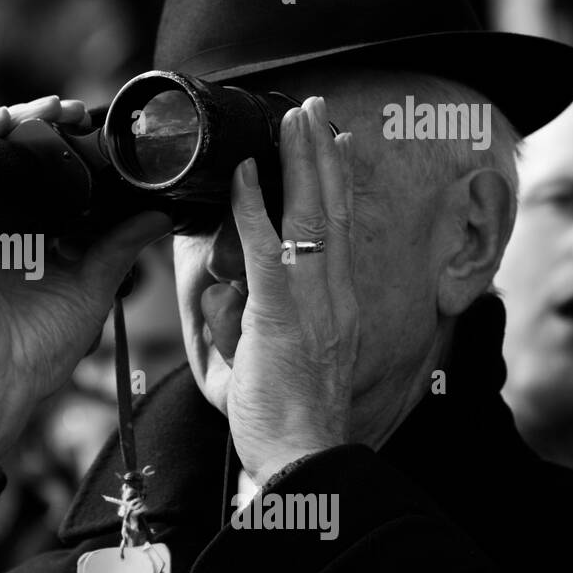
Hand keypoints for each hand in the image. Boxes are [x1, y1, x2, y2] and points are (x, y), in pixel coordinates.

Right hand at [0, 95, 171, 462]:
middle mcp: (7, 223)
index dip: (71, 148)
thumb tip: (158, 213)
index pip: (53, 177)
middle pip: (21, 156)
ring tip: (45, 110)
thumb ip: (120, 248)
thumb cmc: (39, 350)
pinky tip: (1, 124)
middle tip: (72, 111)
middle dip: (44, 125)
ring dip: (14, 123)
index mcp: (40, 236)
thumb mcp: (92, 289)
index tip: (94, 127)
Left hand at [225, 96, 358, 484]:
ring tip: (293, 120)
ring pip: (309, 219)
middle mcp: (336, 297)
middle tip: (316, 111)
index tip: (333, 146)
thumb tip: (233, 304)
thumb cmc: (289, 420)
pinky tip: (244, 175)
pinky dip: (254, 208)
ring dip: (299, 163)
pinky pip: (267, 251)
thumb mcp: (285, 362)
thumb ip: (266, 326)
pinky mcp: (283, 318)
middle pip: (332, 211)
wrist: (305, 461)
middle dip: (324, 156)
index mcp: (339, 306)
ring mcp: (314, 305)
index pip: (338, 232)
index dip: (335, 185)